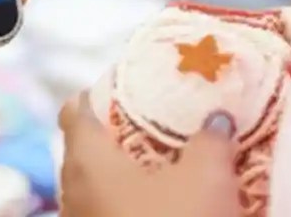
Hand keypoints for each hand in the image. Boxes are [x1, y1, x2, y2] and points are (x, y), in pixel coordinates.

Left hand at [58, 94, 238, 216]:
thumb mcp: (207, 177)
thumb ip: (211, 140)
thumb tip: (216, 119)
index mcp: (86, 158)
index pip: (76, 110)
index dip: (100, 93)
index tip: (130, 86)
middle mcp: (73, 190)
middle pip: (87, 150)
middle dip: (121, 136)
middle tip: (159, 124)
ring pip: (99, 188)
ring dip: (129, 175)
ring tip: (169, 167)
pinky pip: (110, 214)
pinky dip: (132, 205)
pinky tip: (163, 207)